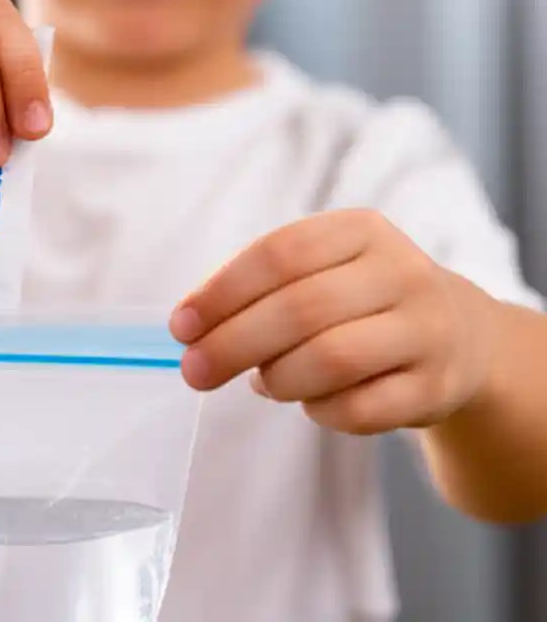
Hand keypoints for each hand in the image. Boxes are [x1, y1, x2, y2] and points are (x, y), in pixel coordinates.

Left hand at [169, 209, 498, 434]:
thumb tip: (191, 329)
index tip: (181, 327)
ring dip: (278, 379)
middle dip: (233, 344)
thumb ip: (257, 291)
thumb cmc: (359, 303)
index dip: (222, 292)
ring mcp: (428, 330)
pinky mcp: (437, 387)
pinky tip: (312, 401)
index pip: (280, 253)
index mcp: (362, 230)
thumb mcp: (320, 273)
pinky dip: (318, 411)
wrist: (459, 337)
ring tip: (263, 382)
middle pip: (300, 308)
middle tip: (194, 371)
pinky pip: (358, 408)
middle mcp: (403, 272)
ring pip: (331, 359)